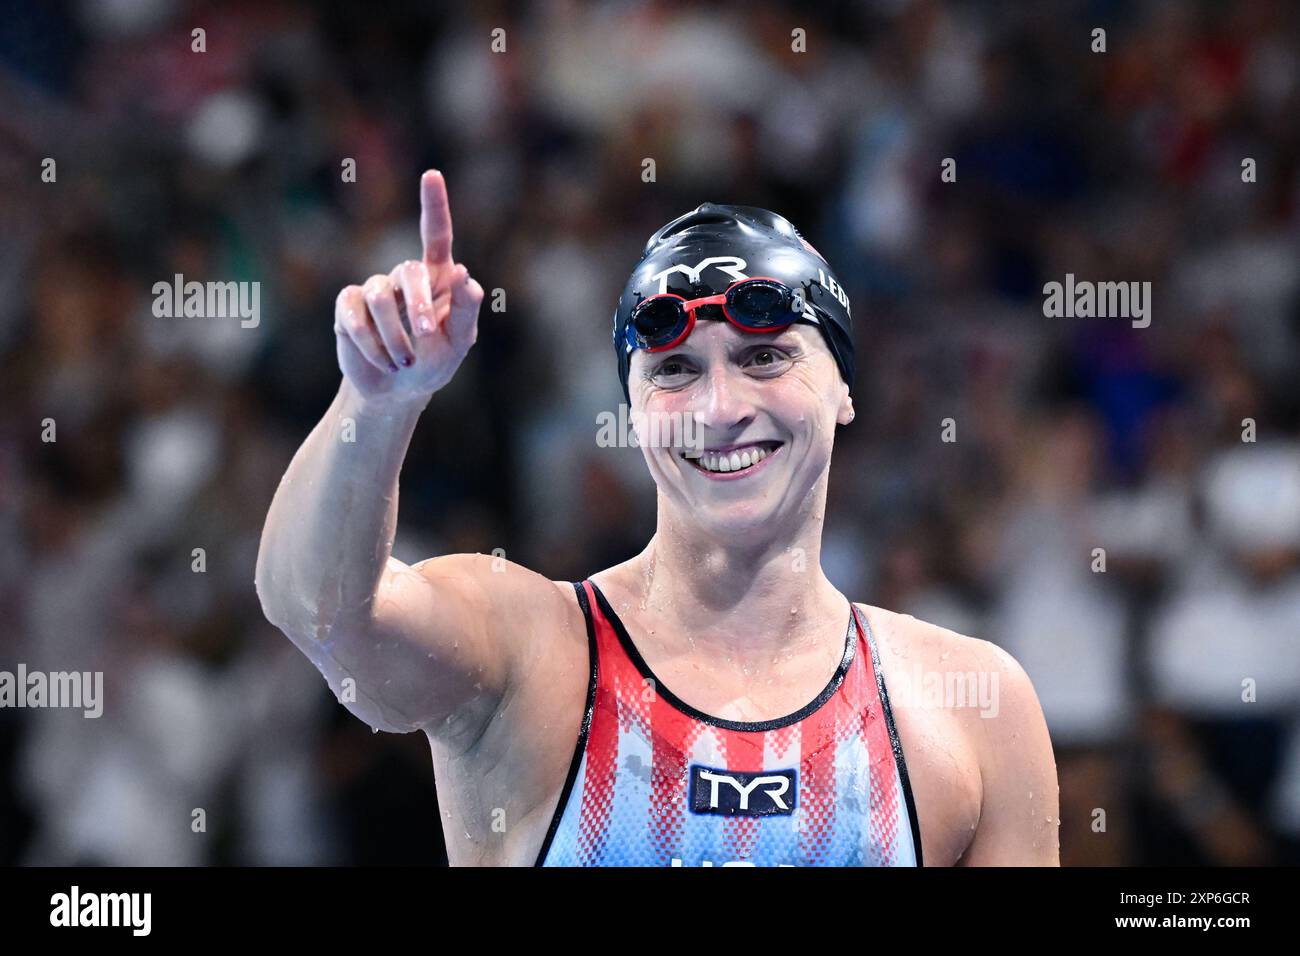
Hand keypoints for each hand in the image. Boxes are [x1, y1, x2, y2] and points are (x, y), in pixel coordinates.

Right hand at [334, 170, 484, 406]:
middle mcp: (405, 278)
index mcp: (438, 279)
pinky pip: (354, 315)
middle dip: (418, 305)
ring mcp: (374, 290)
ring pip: (380, 296)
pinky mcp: (349, 307)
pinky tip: (383, 361)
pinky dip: (371, 344)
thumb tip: (464, 274)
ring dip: (395, 336)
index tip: (431, 175)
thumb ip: (465, 310)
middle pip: (409, 271)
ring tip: (404, 363)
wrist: (396, 391)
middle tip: (425, 338)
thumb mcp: (458, 343)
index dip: (434, 205)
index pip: (435, 235)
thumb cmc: (434, 364)